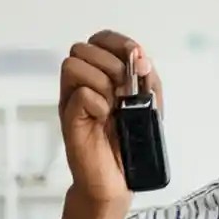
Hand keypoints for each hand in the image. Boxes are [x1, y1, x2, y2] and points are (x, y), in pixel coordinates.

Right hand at [58, 29, 163, 203]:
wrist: (116, 180)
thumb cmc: (129, 142)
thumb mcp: (149, 105)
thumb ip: (147, 79)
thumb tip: (140, 57)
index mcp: (102, 73)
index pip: (101, 38)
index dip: (118, 43)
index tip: (134, 59)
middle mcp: (84, 82)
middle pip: (84, 47)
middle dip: (111, 64)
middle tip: (122, 92)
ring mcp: (73, 98)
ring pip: (75, 64)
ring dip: (100, 81)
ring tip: (111, 105)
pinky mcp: (69, 117)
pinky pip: (80, 93)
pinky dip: (96, 102)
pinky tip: (103, 117)